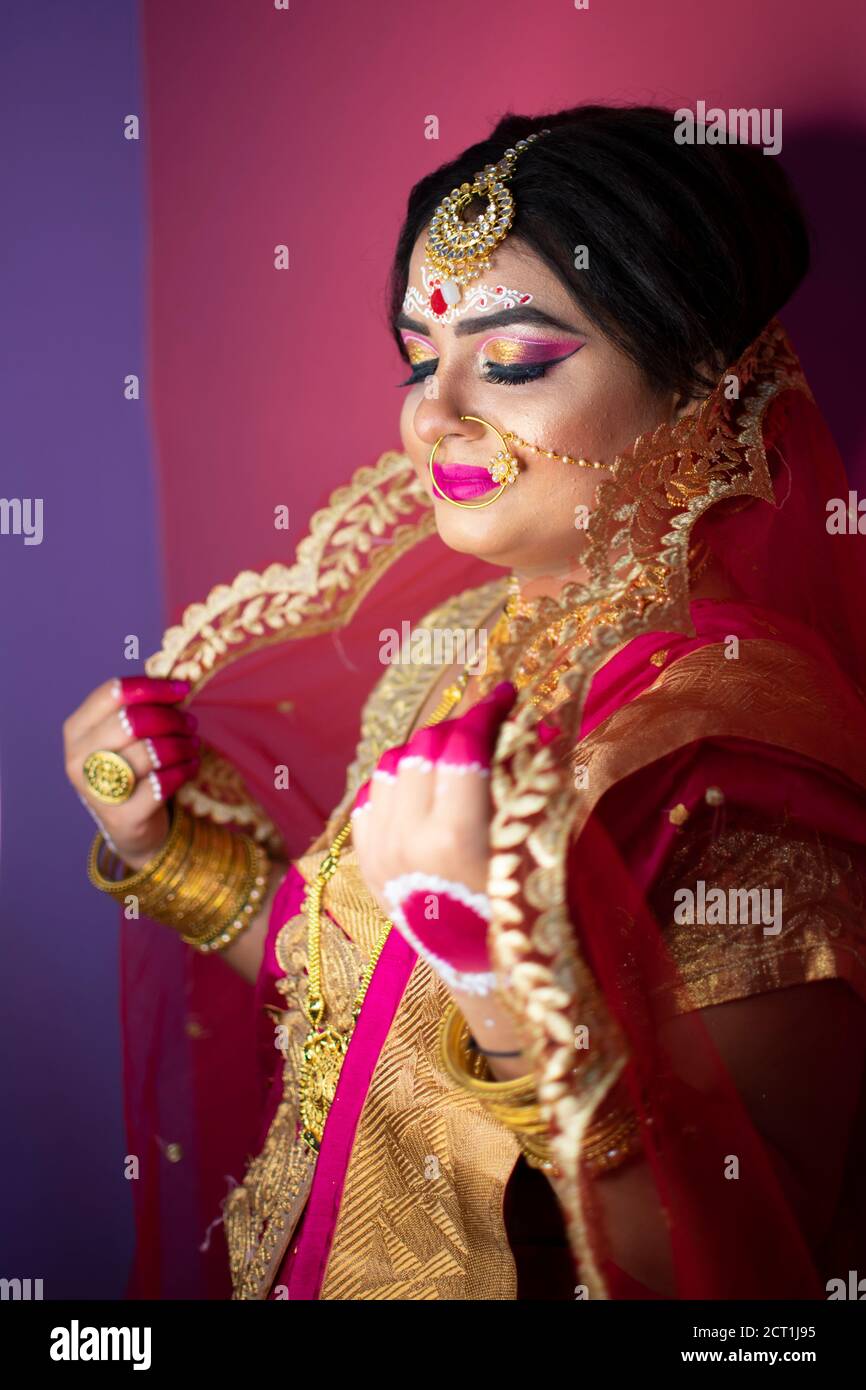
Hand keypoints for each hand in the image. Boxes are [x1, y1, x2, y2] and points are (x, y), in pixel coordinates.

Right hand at [63, 675, 199, 869]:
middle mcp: (78, 758)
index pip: (113, 693)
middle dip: (170, 719)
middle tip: (190, 724)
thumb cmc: (131, 769)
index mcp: (77, 729)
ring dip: (182, 745)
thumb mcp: (127, 737)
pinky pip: (163, 783)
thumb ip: (142, 708)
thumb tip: (176, 681)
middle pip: (132, 721)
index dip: (152, 687)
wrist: (131, 827)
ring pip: (150, 752)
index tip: (182, 689)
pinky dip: (184, 770)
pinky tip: (191, 766)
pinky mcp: (122, 816)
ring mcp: (96, 789)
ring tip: (192, 746)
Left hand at [351, 682, 515, 995]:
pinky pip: (371, 794)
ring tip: (457, 759)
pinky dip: (397, 782)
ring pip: (392, 765)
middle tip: (488, 728)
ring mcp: (379, 852)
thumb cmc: (523, 914)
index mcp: (455, 839)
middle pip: (426, 747)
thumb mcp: (534, 850)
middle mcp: (407, 841)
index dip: (487, 712)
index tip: (507, 696)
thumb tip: (534, 722)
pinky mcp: (364, 860)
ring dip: (426, 752)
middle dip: (460, 729)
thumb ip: (531, 784)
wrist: (479, 977)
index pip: (463, 746)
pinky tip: (426, 790)